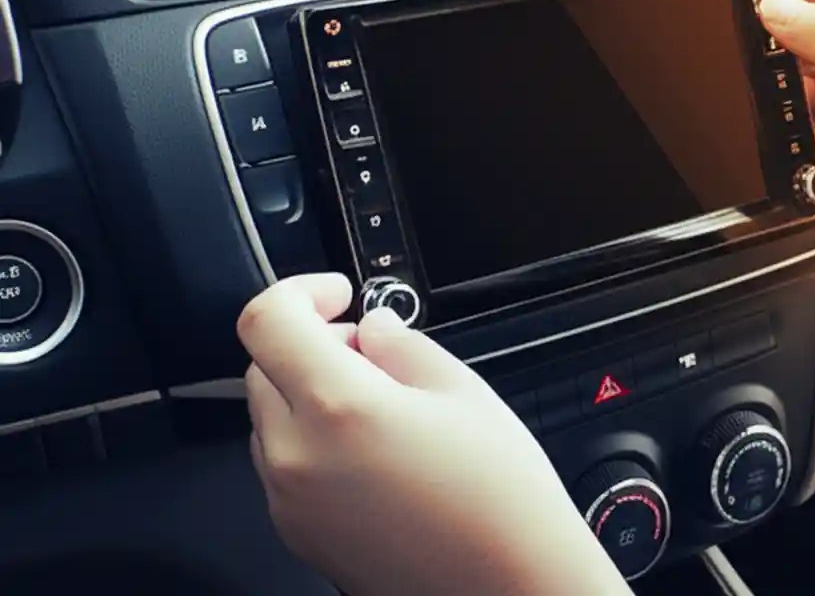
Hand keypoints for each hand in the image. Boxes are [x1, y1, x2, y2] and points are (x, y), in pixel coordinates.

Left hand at [239, 274, 628, 595]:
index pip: (266, 320)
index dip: (299, 291)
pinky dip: (312, 444)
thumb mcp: (463, 391)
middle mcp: (298, 455)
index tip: (335, 294)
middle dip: (311, 346)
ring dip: (308, 395)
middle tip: (374, 354)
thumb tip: (372, 327)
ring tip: (382, 411)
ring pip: (270, 418)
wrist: (508, 585)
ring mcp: (290, 500)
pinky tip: (375, 455)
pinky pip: (283, 467)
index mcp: (338, 406)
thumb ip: (402, 344)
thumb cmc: (499, 499)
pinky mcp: (298, 533)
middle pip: (263, 367)